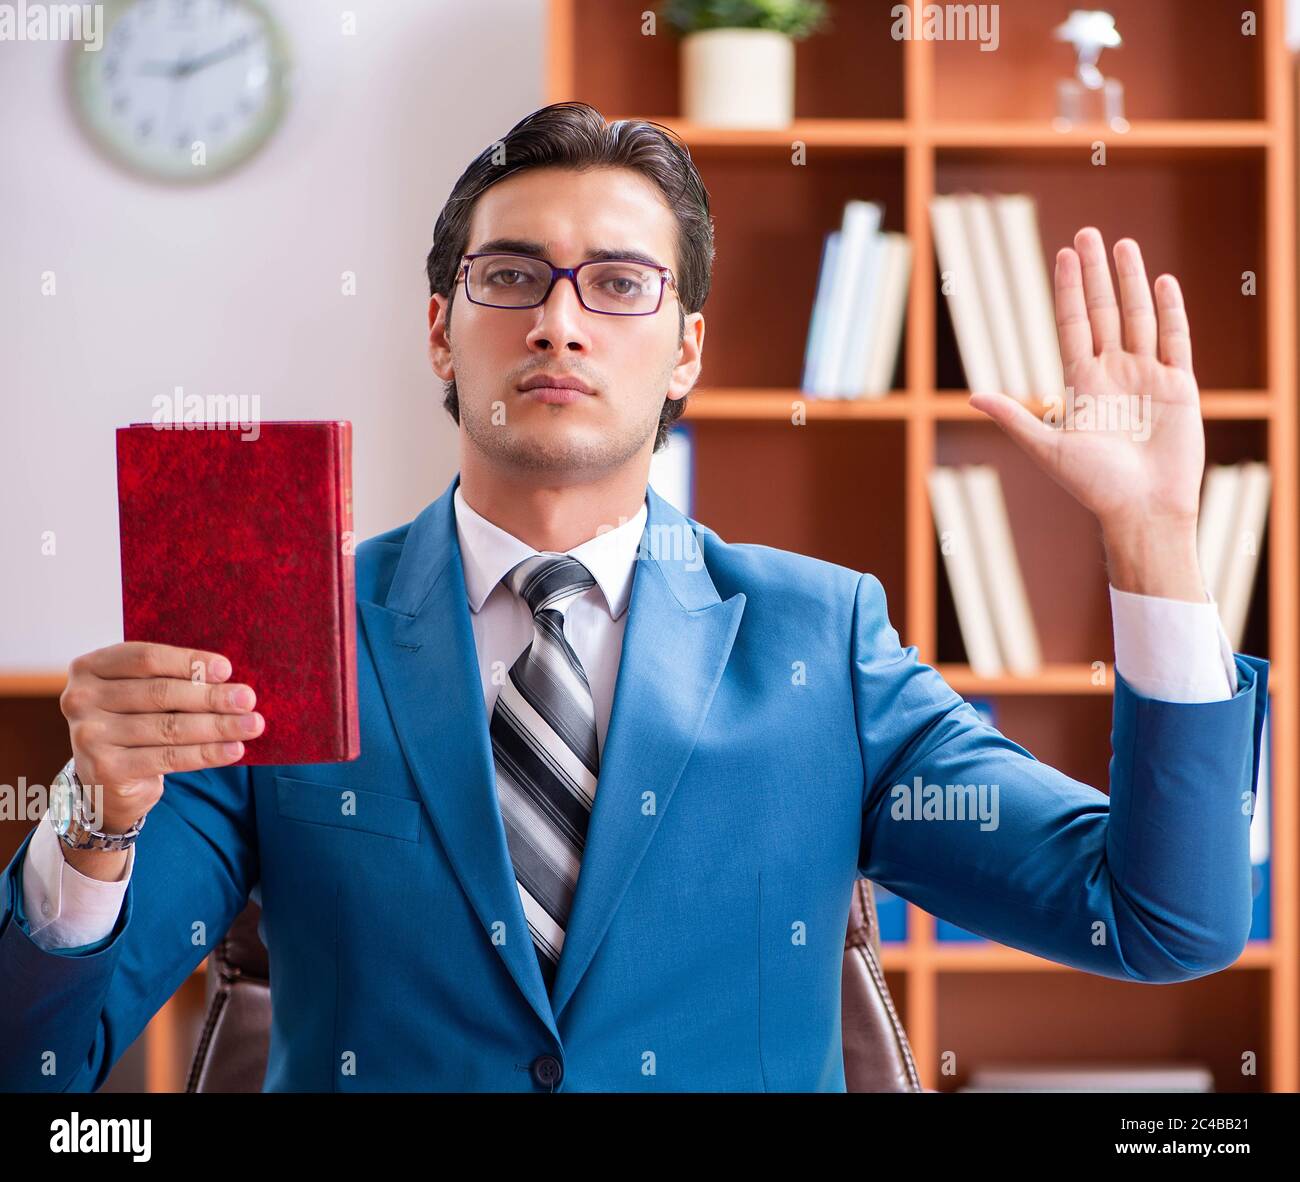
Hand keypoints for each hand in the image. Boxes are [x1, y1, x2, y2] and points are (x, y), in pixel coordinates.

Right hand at [59, 642, 262, 835]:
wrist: (107, 780)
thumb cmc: (135, 721)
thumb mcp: (143, 693)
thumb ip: (172, 679)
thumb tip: (227, 678)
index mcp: (89, 667)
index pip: (146, 658)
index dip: (189, 662)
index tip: (227, 669)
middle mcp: (80, 699)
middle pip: (160, 693)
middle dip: (211, 696)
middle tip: (248, 699)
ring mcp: (89, 736)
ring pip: (169, 727)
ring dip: (218, 726)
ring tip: (252, 724)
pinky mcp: (105, 769)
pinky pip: (168, 758)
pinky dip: (207, 753)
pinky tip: (234, 749)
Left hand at [968, 227, 1203, 536]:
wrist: (1142, 510)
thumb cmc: (1093, 487)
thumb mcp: (1047, 448)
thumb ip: (1014, 418)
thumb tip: (971, 396)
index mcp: (1081, 384)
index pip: (1071, 324)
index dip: (1067, 290)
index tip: (1064, 255)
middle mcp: (1113, 373)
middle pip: (1103, 311)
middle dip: (1096, 273)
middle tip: (1088, 232)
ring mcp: (1147, 376)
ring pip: (1138, 317)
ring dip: (1131, 282)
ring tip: (1124, 245)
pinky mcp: (1179, 386)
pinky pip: (1176, 340)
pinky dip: (1170, 311)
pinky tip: (1162, 282)